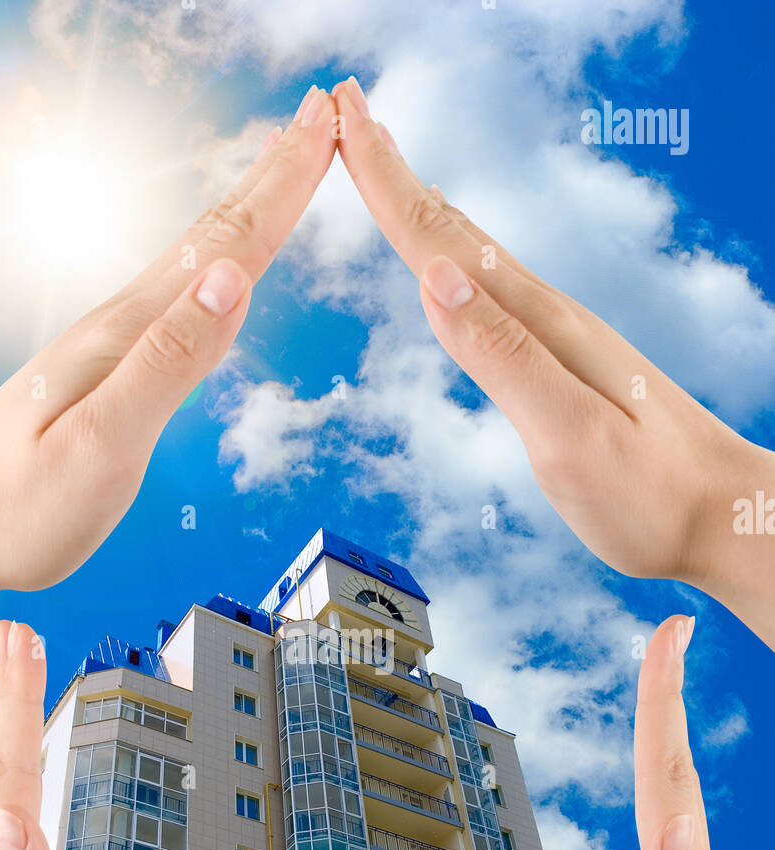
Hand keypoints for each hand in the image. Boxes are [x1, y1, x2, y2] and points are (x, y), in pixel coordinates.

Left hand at [0, 85, 336, 686]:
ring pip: (198, 259)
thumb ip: (168, 363)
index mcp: (132, 333)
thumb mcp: (103, 442)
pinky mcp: (108, 371)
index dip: (283, 183)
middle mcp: (124, 324)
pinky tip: (216, 269)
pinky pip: (177, 296)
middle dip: (275, 172)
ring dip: (248, 208)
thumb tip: (235, 278)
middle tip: (322, 113)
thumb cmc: (23, 505)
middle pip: (215, 234)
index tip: (328, 120)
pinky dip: (215, 263)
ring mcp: (114, 344)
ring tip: (282, 168)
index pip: (226, 244)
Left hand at [0, 619, 56, 849]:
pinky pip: (12, 834)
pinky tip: (25, 786)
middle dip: (11, 698)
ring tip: (19, 685)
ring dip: (12, 732)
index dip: (15, 709)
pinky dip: (21, 790)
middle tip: (19, 634)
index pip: (4, 780)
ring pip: (2, 797)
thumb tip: (16, 820)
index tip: (21, 642)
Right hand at [331, 77, 774, 649]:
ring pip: (473, 257)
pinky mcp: (564, 363)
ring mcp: (558, 338)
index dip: (386, 181)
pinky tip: (452, 266)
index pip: (442, 242)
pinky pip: (493, 293)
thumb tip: (432, 281)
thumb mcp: (567, 436)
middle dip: (394, 174)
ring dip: (421, 210)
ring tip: (384, 168)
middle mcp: (548, 318)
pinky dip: (454, 260)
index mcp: (539, 327)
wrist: (725, 515)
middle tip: (346, 114)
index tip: (343, 116)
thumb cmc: (650, 494)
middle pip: (454, 233)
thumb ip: (502, 359)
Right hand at [623, 614, 774, 849]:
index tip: (663, 634)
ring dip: (662, 737)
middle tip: (662, 631)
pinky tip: (657, 797)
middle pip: (669, 772)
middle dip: (662, 696)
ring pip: (671, 798)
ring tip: (656, 692)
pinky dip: (658, 796)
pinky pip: (668, 838)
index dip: (660, 703)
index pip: (664, 775)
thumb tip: (667, 827)